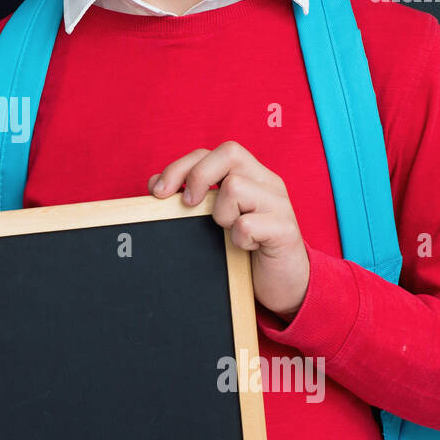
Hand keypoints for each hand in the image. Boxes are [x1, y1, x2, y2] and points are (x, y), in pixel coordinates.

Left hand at [150, 140, 310, 321]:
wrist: (286, 286)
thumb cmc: (246, 251)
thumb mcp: (216, 220)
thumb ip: (192, 198)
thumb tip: (154, 183)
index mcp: (251, 176)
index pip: (212, 152)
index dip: (181, 166)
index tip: (158, 192)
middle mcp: (267, 183)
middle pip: (229, 152)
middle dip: (197, 176)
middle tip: (188, 204)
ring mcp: (279, 204)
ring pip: (235, 187)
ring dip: (221, 215)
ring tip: (230, 233)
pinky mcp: (285, 229)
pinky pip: (247, 224)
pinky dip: (238, 239)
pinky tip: (247, 249)